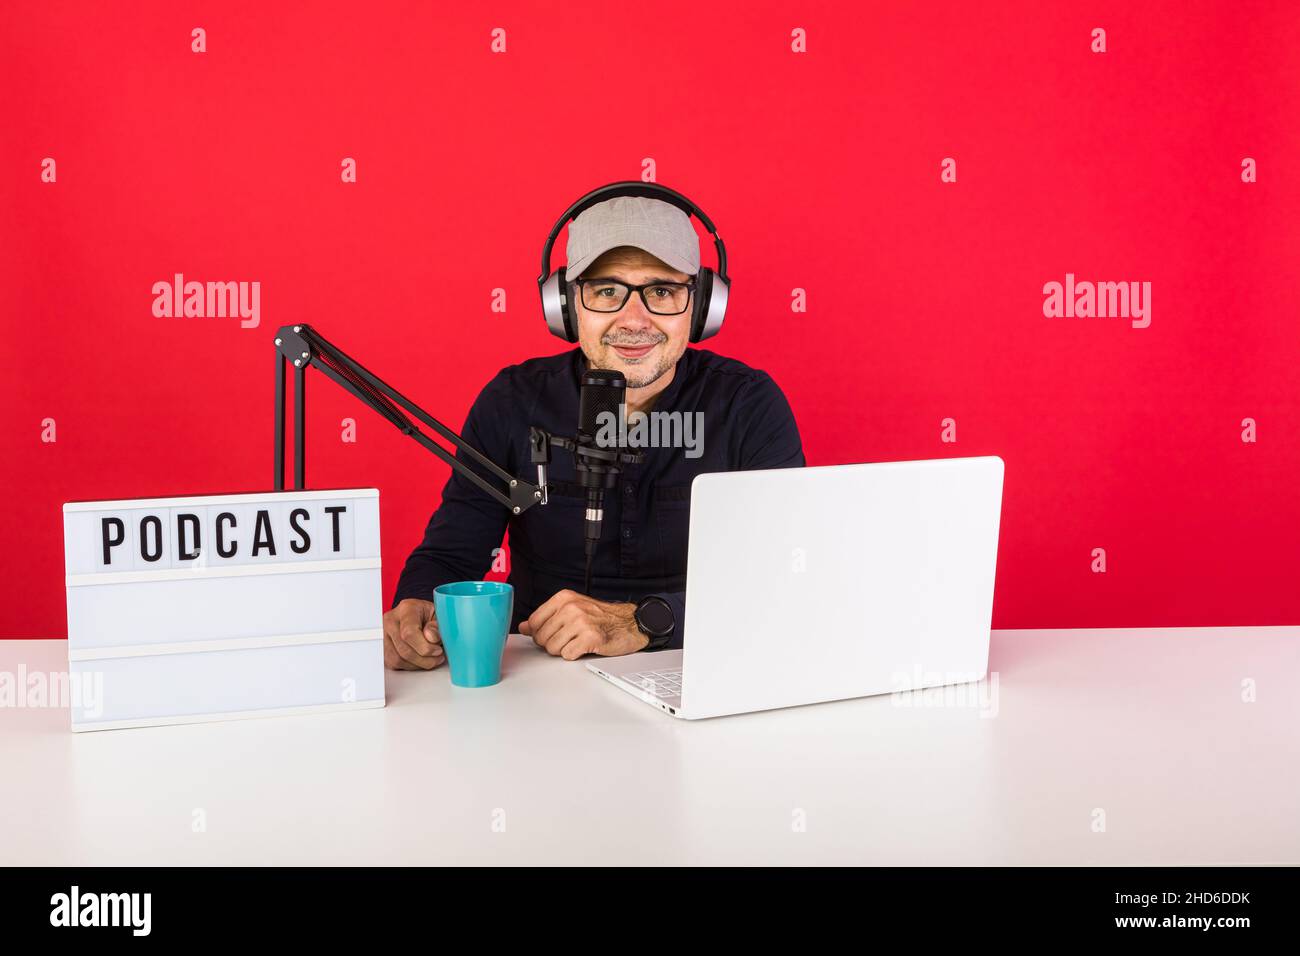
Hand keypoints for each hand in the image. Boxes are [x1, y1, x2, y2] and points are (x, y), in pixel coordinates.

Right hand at [382, 598, 445, 669]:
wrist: (421, 616)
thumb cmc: (430, 615)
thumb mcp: (440, 616)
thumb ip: (438, 627)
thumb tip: (431, 638)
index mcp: (407, 609)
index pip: (409, 633)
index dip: (425, 647)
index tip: (438, 650)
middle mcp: (391, 621)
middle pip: (403, 649)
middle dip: (424, 659)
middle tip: (438, 657)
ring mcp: (385, 634)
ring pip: (398, 659)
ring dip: (418, 664)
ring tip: (431, 659)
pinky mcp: (383, 648)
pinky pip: (394, 664)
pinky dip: (410, 666)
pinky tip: (420, 659)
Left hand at [519, 589, 648, 659]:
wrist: (631, 623)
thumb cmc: (602, 617)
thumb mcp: (573, 609)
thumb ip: (547, 617)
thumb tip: (523, 627)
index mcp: (564, 598)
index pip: (534, 622)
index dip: (539, 633)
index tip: (550, 634)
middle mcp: (571, 608)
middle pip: (541, 637)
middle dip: (552, 643)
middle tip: (569, 639)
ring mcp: (581, 622)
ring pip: (552, 648)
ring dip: (564, 650)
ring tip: (578, 642)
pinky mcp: (590, 638)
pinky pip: (568, 655)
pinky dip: (575, 655)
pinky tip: (585, 647)